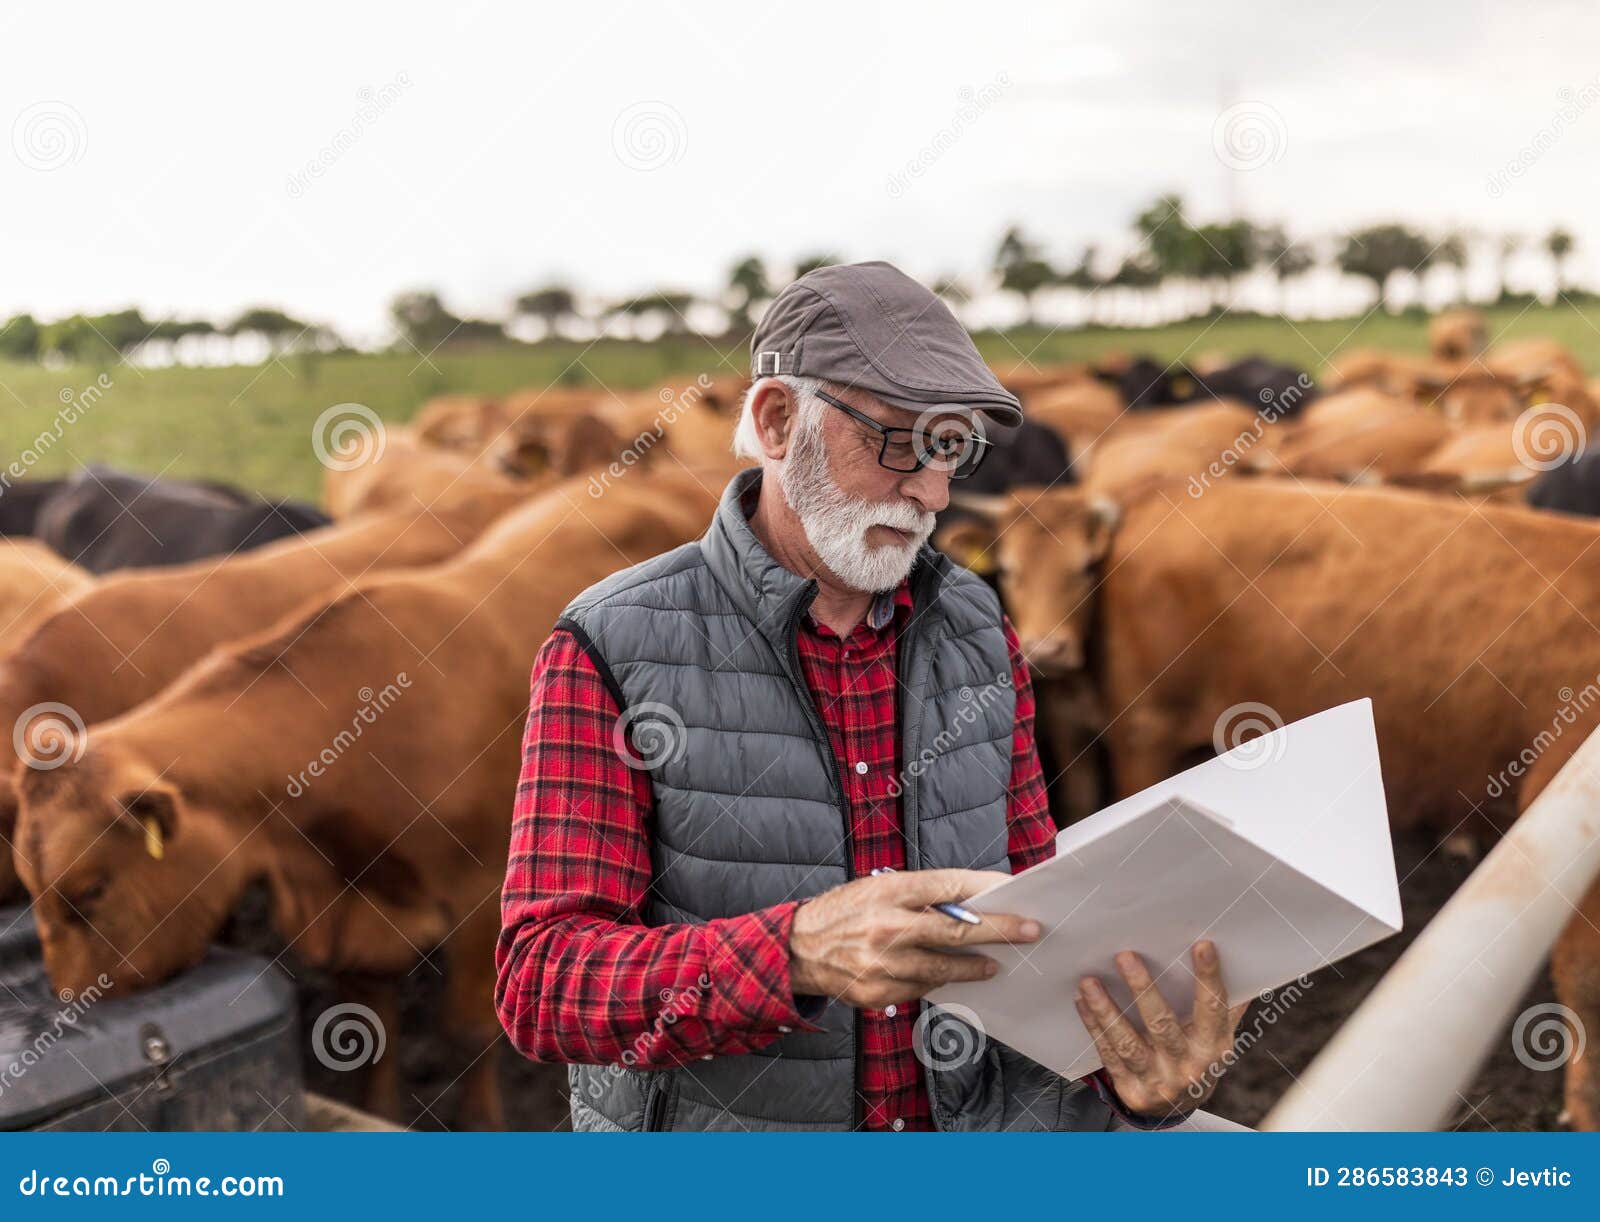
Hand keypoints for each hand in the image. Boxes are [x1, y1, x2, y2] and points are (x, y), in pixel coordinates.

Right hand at [788, 869, 1038, 1008]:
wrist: (798, 948)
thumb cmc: (846, 911)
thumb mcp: (878, 887)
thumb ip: (921, 894)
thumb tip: (974, 902)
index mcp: (889, 890)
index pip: (949, 885)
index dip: (987, 888)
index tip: (1015, 891)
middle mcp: (888, 925)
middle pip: (956, 928)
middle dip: (1000, 930)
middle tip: (1030, 930)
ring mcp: (884, 963)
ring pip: (944, 968)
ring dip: (975, 966)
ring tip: (994, 965)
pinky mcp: (879, 992)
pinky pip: (921, 988)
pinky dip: (936, 981)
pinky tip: (946, 976)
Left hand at [1075, 940, 1246, 1119]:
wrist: (1182, 1106)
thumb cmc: (1200, 1054)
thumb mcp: (1218, 1034)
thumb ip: (1226, 1001)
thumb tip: (1237, 956)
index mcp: (1214, 1047)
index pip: (1213, 1008)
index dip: (1208, 978)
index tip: (1202, 946)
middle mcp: (1188, 1067)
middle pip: (1162, 1024)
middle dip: (1142, 988)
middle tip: (1124, 956)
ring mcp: (1158, 1081)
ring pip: (1128, 1043)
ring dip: (1106, 1010)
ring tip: (1089, 981)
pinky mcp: (1132, 1090)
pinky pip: (1109, 1055)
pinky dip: (1094, 1026)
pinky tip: (1082, 1001)